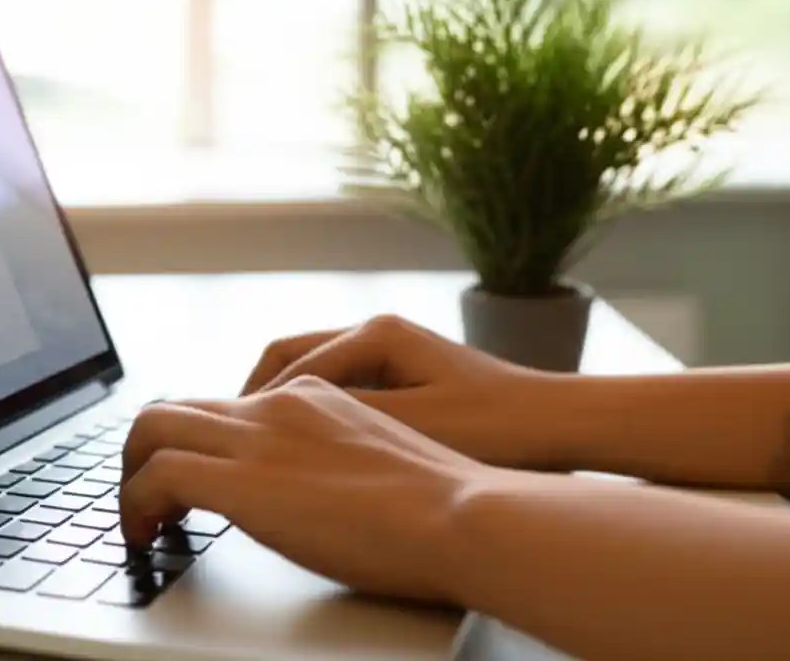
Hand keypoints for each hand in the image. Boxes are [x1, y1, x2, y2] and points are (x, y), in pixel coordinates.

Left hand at [119, 376, 512, 602]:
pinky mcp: (239, 480)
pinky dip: (135, 504)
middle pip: (176, 405)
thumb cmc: (442, 507)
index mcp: (312, 397)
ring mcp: (255, 438)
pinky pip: (156, 477)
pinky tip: (144, 535)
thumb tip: (315, 496)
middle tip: (143, 492)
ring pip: (152, 428)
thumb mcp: (381, 461)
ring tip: (136, 518)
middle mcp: (275, 406)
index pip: (227, 405)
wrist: (460, 514)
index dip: (196, 441)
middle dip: (145, 449)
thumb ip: (336, 461)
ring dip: (131, 473)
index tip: (189, 477)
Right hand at [241, 315, 570, 468]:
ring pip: (320, 379)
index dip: (249, 400)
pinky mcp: (413, 382)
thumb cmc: (493, 425)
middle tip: (233, 439)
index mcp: (375, 333)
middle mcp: (381, 333)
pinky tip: (317, 455)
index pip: (285, 361)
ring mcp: (398, 356)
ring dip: (290, 410)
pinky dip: (322, 420)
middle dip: (261, 398)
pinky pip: (348, 395)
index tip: (225, 434)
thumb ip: (336, 415)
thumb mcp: (404, 422)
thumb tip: (273, 417)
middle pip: (294, 360)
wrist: (564, 429)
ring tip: (267, 450)